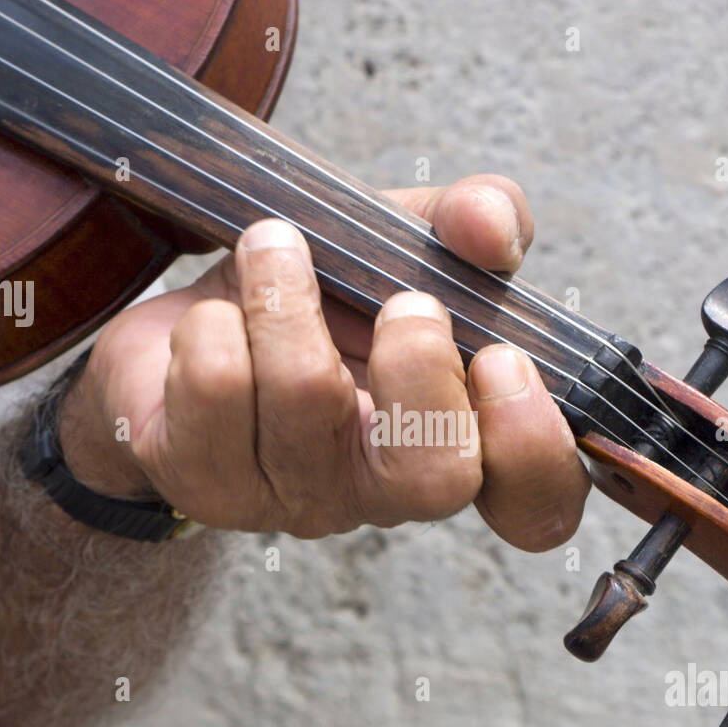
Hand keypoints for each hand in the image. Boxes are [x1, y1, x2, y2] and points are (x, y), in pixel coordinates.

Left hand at [61, 175, 590, 548]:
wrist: (192, 322)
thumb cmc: (321, 297)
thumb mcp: (407, 243)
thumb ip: (471, 222)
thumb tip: (491, 228)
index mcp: (453, 442)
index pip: (534, 504)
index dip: (535, 448)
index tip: (501, 357)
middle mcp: (379, 490)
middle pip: (432, 480)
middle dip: (417, 368)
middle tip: (398, 302)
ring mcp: (290, 496)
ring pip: (304, 399)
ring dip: (286, 293)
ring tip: (273, 249)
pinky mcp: (203, 482)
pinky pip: (217, 387)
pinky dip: (214, 322)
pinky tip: (215, 317)